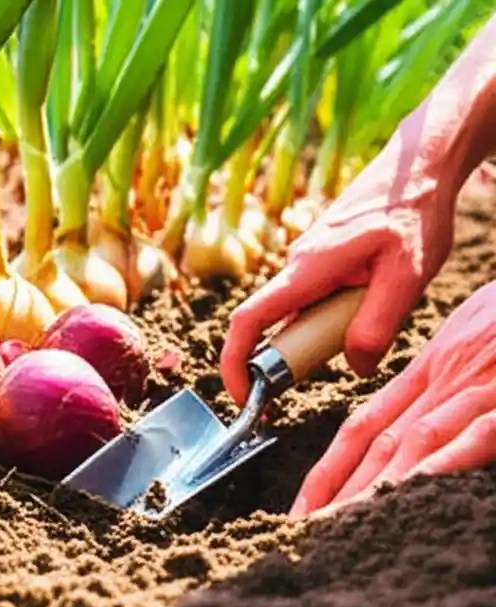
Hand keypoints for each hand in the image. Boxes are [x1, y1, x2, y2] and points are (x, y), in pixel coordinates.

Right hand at [219, 142, 456, 406]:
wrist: (417, 164)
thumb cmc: (415, 210)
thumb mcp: (408, 275)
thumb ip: (377, 325)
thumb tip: (356, 366)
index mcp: (307, 270)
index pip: (250, 321)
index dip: (236, 363)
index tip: (243, 396)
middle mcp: (296, 266)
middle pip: (276, 326)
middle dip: (304, 352)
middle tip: (351, 353)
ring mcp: (306, 262)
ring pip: (301, 314)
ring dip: (330, 328)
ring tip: (380, 301)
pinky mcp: (320, 260)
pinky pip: (315, 299)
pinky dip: (337, 312)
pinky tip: (376, 290)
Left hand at [292, 280, 495, 517]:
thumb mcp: (476, 334)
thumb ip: (447, 379)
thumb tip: (424, 425)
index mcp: (431, 368)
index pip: (366, 425)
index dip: (331, 467)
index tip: (304, 505)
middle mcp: (444, 379)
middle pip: (378, 442)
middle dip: (338, 489)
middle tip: (305, 530)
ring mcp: (477, 386)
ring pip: (414, 441)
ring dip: (375, 485)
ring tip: (341, 526)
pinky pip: (476, 433)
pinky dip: (442, 462)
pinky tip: (412, 491)